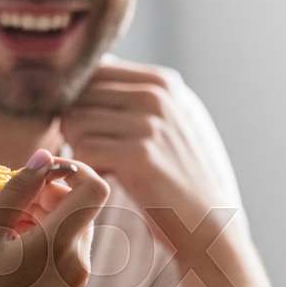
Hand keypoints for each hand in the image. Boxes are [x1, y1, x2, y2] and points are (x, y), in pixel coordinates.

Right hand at [0, 153, 109, 286]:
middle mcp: (80, 259)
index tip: (38, 173)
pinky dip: (44, 240)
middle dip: (47, 194)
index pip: (95, 185)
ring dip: (42, 217)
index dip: (71, 169)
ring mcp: (79, 278)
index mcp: (62, 242)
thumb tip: (44, 156)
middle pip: (80, 204)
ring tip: (3, 234)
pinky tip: (10, 257)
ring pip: (72, 226)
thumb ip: (16, 189)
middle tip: (7, 204)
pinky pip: (67, 250)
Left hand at [61, 61, 234, 240]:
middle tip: (94, 155)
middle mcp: (157, 95)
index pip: (93, 72)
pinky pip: (83, 150)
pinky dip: (85, 169)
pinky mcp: (139, 155)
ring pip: (74, 122)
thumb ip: (140, 93)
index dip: (80, 103)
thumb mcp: (174, 122)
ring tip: (102, 167)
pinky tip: (106, 181)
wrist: (211, 225)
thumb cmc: (184, 177)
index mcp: (163, 82)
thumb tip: (102, 60)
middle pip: (78, 96)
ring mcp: (150, 123)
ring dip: (78, 149)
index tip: (94, 133)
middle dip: (76, 127)